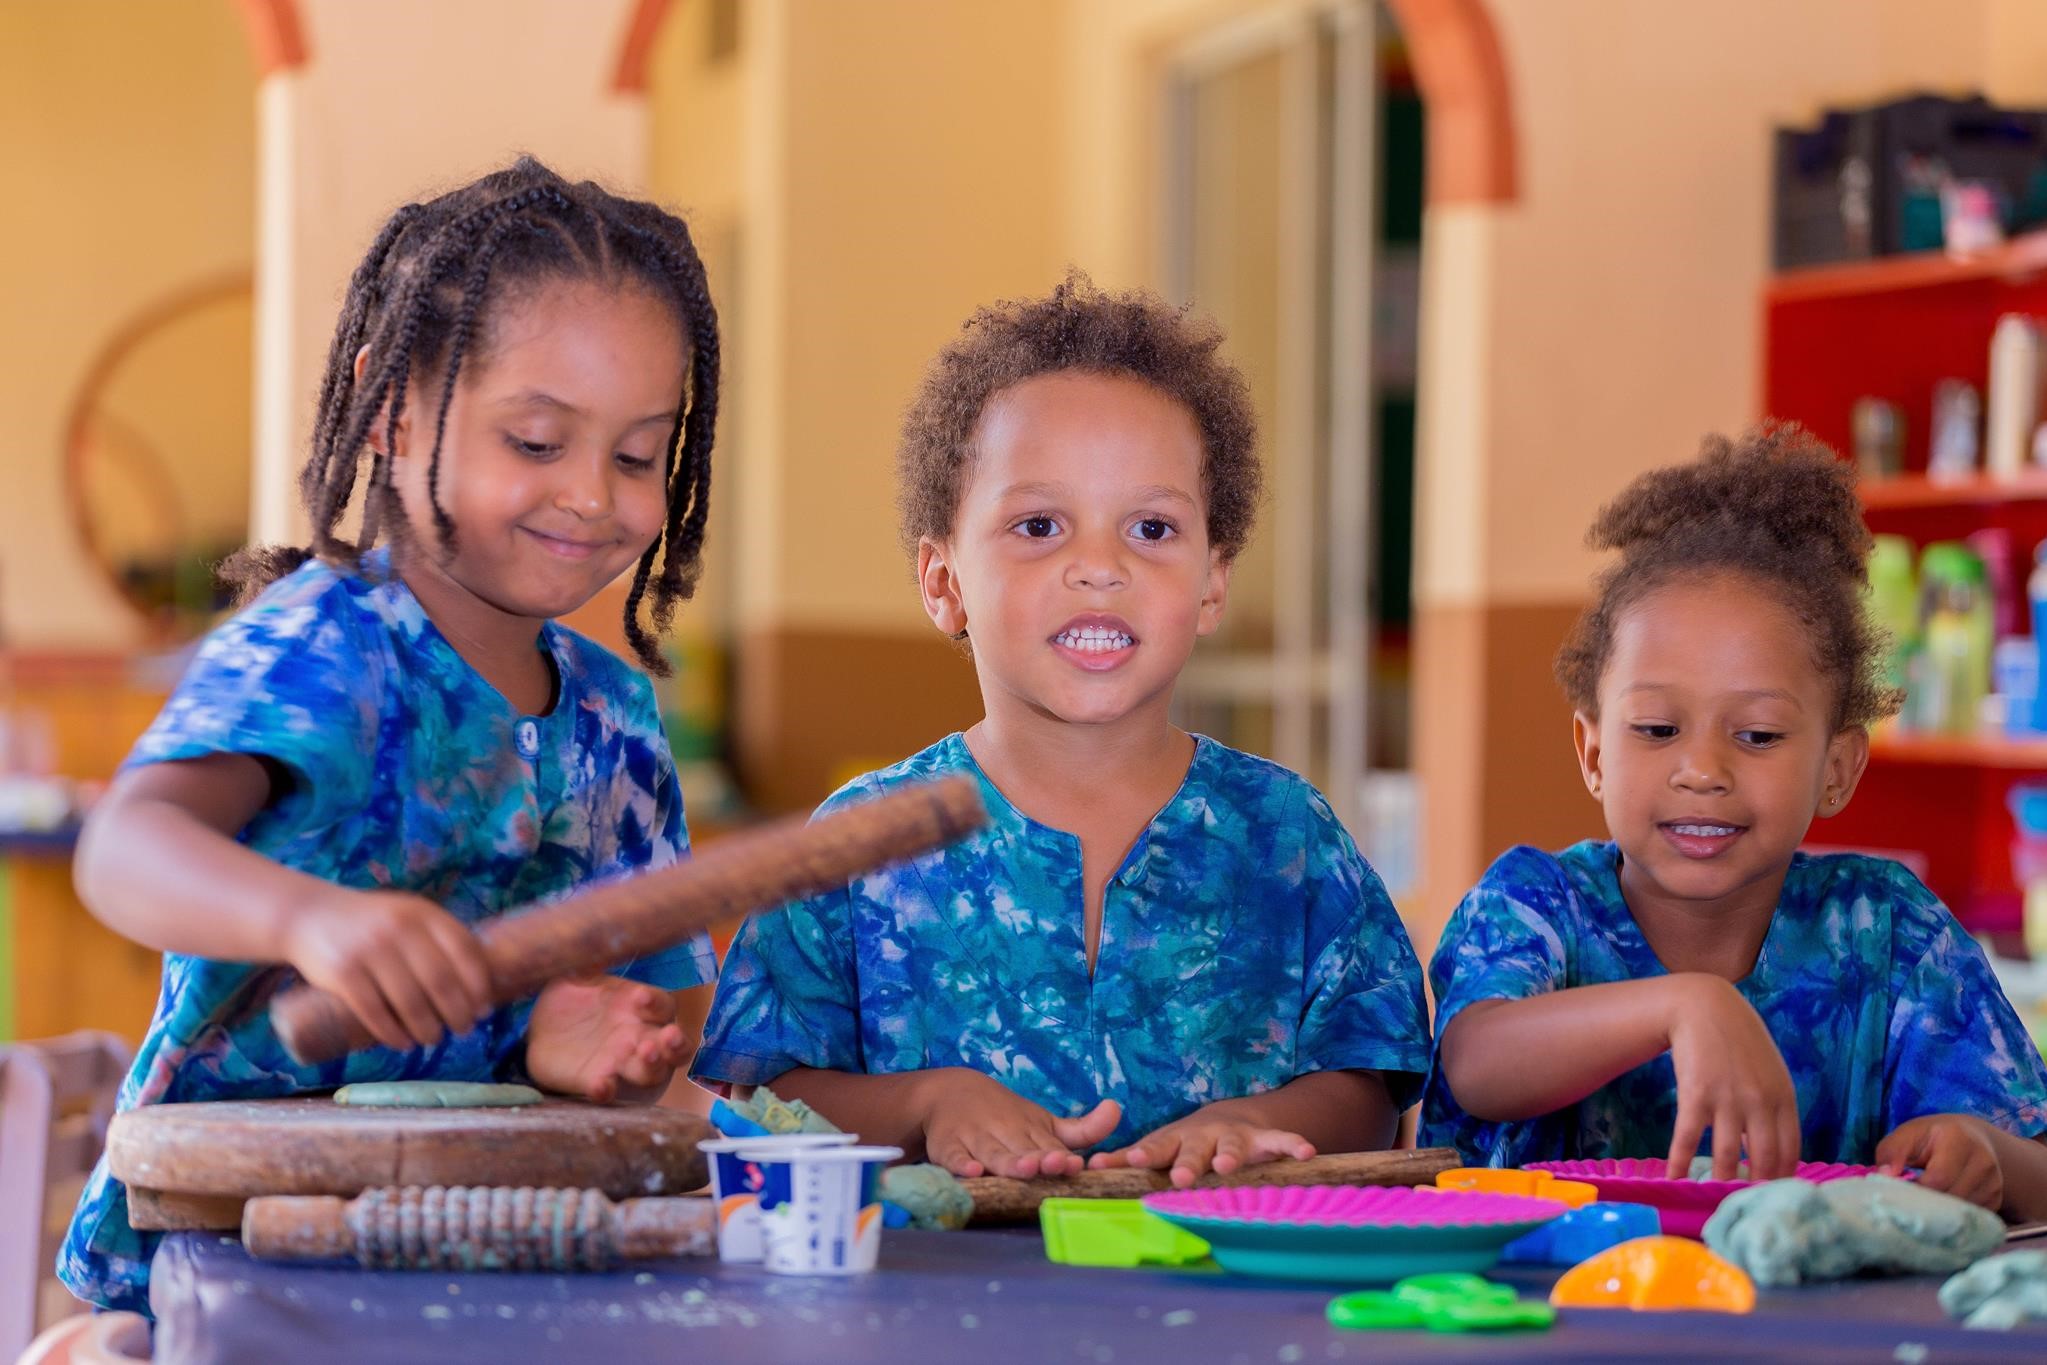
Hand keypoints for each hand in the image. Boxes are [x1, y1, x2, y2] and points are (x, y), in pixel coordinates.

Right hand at [283, 888, 491, 1052]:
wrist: (308, 915)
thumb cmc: (371, 924)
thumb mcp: (407, 916)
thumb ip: (438, 939)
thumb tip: (480, 986)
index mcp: (422, 913)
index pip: (465, 951)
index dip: (479, 985)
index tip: (484, 1009)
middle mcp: (399, 928)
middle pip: (441, 982)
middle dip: (458, 1013)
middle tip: (463, 1030)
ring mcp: (369, 950)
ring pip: (410, 1003)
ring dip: (428, 1029)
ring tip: (433, 1038)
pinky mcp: (342, 973)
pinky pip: (376, 1013)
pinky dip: (394, 1034)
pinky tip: (403, 1043)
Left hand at [524, 975, 690, 1103]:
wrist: (539, 1031)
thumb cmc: (570, 1000)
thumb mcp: (576, 976)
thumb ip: (589, 963)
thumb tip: (595, 939)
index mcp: (638, 1007)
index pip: (662, 1006)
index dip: (656, 1002)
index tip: (641, 997)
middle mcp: (639, 1037)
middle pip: (674, 1046)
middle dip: (675, 1043)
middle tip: (668, 1036)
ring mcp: (620, 1063)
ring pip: (652, 1072)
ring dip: (652, 1066)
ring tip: (643, 1055)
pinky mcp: (597, 1082)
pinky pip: (609, 1091)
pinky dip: (607, 1089)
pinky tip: (600, 1085)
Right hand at [916, 1069, 1120, 1178]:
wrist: (949, 1092)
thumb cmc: (1006, 1117)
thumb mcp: (1044, 1122)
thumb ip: (1083, 1128)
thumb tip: (1118, 1109)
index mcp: (1031, 1130)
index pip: (1049, 1146)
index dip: (1061, 1156)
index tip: (1074, 1162)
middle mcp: (1005, 1134)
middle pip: (1023, 1151)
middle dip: (1038, 1160)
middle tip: (1055, 1163)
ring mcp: (976, 1140)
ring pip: (993, 1154)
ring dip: (1009, 1161)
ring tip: (1026, 1168)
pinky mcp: (947, 1147)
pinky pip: (953, 1157)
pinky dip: (961, 1163)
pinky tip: (972, 1170)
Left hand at [1088, 1104, 1314, 1186]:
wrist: (1231, 1117)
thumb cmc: (1186, 1143)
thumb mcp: (1162, 1147)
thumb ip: (1132, 1158)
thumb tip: (1092, 1165)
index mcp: (1175, 1139)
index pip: (1156, 1147)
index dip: (1144, 1154)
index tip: (1131, 1161)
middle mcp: (1203, 1136)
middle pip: (1194, 1150)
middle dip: (1188, 1163)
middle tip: (1183, 1178)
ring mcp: (1234, 1137)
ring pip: (1232, 1146)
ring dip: (1230, 1155)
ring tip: (1228, 1166)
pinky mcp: (1263, 1141)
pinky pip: (1281, 1142)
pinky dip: (1292, 1145)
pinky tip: (1306, 1153)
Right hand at [1664, 974, 1800, 1180]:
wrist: (1706, 1008)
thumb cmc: (1741, 1041)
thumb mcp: (1771, 1072)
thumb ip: (1775, 1109)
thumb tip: (1770, 1152)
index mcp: (1783, 1098)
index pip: (1790, 1152)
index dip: (1781, 1179)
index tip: (1772, 1195)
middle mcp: (1759, 1103)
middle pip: (1762, 1160)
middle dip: (1755, 1188)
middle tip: (1744, 1205)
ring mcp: (1727, 1100)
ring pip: (1726, 1156)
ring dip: (1720, 1182)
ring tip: (1713, 1198)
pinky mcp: (1695, 1096)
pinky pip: (1688, 1139)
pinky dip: (1679, 1162)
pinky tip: (1674, 1178)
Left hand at [1876, 1114, 2003, 1210]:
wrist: (1970, 1139)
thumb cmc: (1932, 1138)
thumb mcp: (1907, 1135)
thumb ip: (1891, 1152)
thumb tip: (1886, 1176)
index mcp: (1959, 1140)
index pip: (1938, 1178)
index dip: (1916, 1190)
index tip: (1900, 1191)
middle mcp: (1984, 1162)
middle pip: (1952, 1198)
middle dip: (1926, 1204)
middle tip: (1909, 1202)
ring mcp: (1994, 1183)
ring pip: (1962, 1212)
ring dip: (1939, 1213)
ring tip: (1923, 1204)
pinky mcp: (1996, 1200)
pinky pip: (1972, 1218)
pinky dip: (1953, 1218)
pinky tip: (1940, 1208)